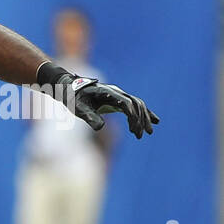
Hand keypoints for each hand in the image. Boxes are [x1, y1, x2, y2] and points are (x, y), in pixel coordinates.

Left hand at [39, 62, 158, 138]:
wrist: (68, 89)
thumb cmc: (72, 98)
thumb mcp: (77, 108)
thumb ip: (88, 116)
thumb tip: (100, 128)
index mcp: (107, 92)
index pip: (126, 103)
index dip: (132, 116)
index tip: (134, 130)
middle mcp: (116, 92)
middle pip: (136, 104)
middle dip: (142, 119)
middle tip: (143, 135)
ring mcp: (118, 95)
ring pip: (137, 105)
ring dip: (144, 118)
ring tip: (147, 132)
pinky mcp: (117, 99)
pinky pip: (134, 105)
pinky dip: (144, 113)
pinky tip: (154, 121)